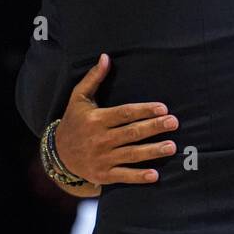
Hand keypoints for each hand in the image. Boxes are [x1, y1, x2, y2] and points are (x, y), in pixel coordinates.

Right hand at [54, 54, 178, 184]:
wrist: (59, 153)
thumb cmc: (74, 121)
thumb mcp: (79, 98)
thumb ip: (94, 78)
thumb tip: (106, 56)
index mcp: (96, 119)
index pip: (125, 113)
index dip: (144, 110)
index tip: (163, 108)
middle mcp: (100, 139)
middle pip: (131, 133)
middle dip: (154, 127)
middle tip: (174, 123)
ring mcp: (102, 158)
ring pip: (131, 154)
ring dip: (152, 151)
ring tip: (171, 147)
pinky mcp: (103, 175)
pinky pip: (124, 176)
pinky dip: (138, 177)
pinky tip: (155, 175)